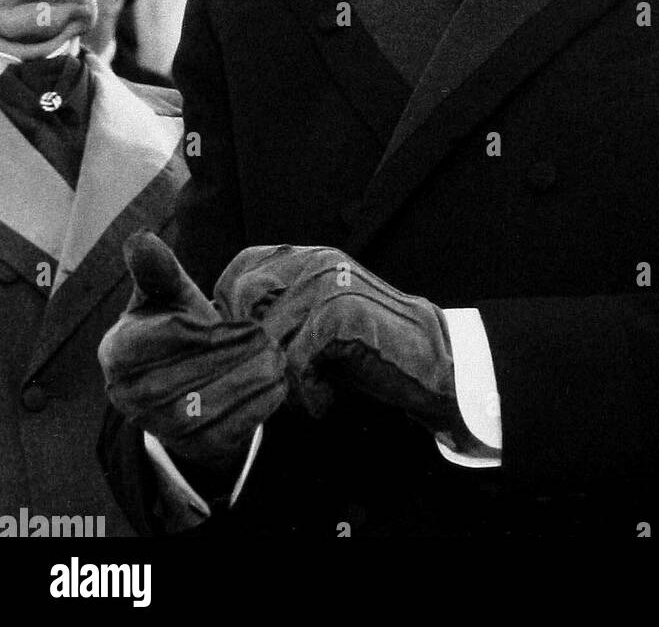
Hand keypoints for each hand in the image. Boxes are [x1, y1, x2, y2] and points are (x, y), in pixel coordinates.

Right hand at [98, 232, 287, 473]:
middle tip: (262, 334)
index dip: (185, 328)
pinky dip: (255, 407)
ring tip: (275, 354)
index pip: (146, 343)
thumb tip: (140, 238)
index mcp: (117, 351)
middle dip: (223, 355)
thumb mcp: (170, 293)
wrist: (199, 375)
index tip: (217, 310)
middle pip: (173, 381)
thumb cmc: (180, 324)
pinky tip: (277, 381)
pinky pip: (225, 434)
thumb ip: (159, 269)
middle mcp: (128, 397)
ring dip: (243, 380)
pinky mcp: (195, 448)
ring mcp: (160, 428)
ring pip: (200, 410)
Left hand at [217, 245, 479, 449]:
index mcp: (306, 258)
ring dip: (278, 377)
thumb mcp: (316, 321)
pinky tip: (327, 401)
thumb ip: (276, 316)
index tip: (251, 355)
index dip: (233, 318)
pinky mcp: (342, 314)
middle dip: (250, 347)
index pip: (238, 273)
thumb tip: (223, 340)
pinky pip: (295, 360)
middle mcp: (315, 262)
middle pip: (243, 299)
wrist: (435, 359)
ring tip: (305, 396)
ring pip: (266, 334)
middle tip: (275, 380)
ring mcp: (330, 284)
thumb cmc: (369, 349)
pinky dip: (306, 392)